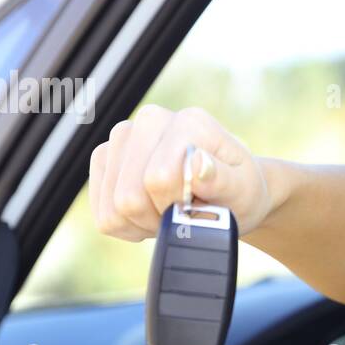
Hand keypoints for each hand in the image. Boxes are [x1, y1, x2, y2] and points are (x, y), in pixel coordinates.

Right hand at [89, 104, 270, 240]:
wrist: (229, 193)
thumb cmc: (239, 192)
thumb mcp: (243, 191)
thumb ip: (223, 179)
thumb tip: (198, 163)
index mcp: (189, 122)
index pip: (158, 180)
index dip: (177, 207)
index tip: (200, 207)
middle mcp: (150, 120)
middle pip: (128, 198)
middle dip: (159, 218)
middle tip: (185, 214)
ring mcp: (122, 137)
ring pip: (112, 209)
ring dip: (144, 224)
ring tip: (171, 212)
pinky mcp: (104, 158)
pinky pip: (101, 213)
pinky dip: (128, 225)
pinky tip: (152, 213)